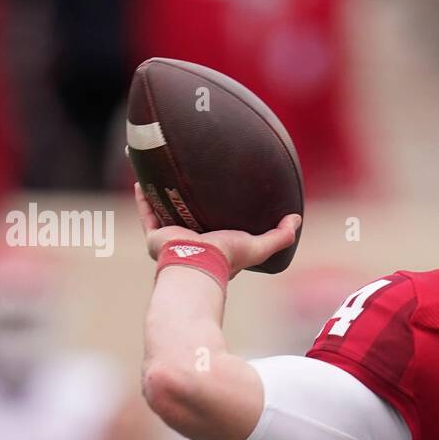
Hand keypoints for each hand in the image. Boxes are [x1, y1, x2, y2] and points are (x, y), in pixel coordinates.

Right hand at [133, 183, 299, 274]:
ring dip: (161, 196)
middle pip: (187, 217)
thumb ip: (279, 236)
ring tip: (160, 174)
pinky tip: (141, 180)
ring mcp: (171, 238)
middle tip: (187, 180)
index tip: (219, 195)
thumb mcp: (258, 246)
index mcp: (212, 245)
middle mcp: (190, 242)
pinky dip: (143, 198)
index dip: (217, 213)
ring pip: (164, 212)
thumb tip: (297, 219)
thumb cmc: (227, 259)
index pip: (214, 227)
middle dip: (185, 202)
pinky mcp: (155, 236)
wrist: (198, 265)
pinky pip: (147, 212)